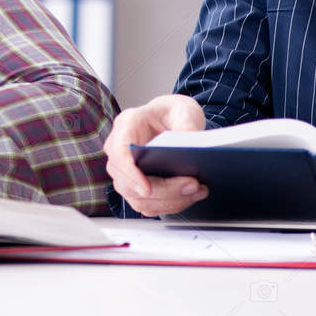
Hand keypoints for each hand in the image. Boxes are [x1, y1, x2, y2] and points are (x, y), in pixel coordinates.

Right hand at [103, 94, 207, 216]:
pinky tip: (191, 195)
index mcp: (126, 126)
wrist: (171, 121)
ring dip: (170, 201)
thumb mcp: (183, 109)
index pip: (119, 154)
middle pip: (128, 183)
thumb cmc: (171, 113)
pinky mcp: (136, 187)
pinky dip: (171, 205)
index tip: (148, 189)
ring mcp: (125, 172)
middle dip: (163, 190)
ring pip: (139, 199)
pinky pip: (149, 205)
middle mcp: (120, 151)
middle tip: (192, 184)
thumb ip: (186, 122)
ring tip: (197, 190)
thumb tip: (191, 140)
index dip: (130, 174)